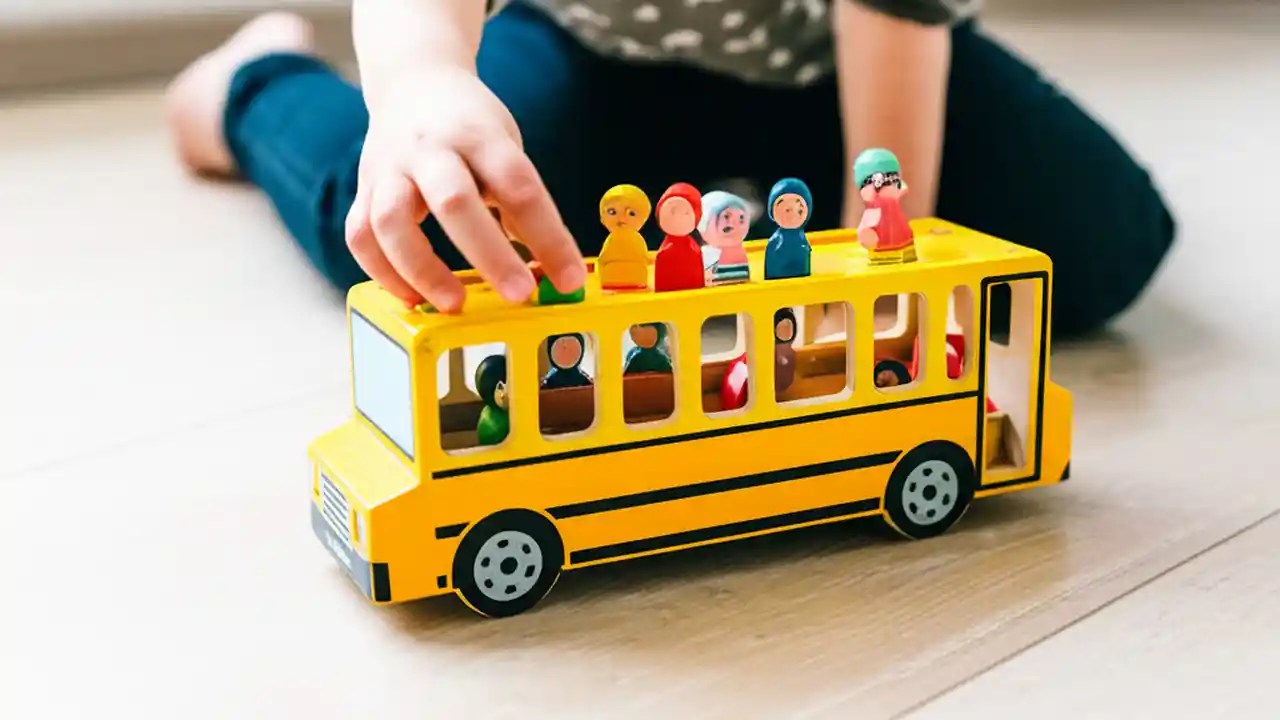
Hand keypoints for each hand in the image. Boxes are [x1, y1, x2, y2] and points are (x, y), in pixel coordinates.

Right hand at [345, 63, 584, 311]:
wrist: (413, 83)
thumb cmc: (470, 127)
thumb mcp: (505, 147)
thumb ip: (518, 201)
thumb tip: (548, 269)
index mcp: (479, 135)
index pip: (519, 186)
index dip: (548, 236)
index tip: (568, 277)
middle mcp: (430, 148)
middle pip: (454, 201)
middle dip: (490, 254)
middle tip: (520, 294)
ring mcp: (390, 167)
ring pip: (391, 221)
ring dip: (422, 270)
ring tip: (454, 304)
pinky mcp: (364, 189)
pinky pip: (361, 236)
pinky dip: (383, 273)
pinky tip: (411, 297)